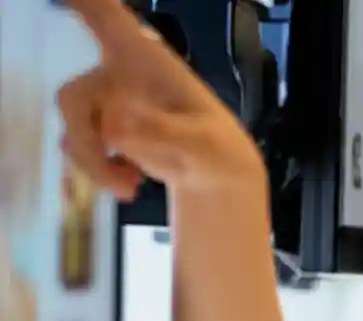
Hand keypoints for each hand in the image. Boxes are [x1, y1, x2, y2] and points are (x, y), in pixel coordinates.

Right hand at [57, 0, 264, 201]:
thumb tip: (114, 126)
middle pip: (75, 95)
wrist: (216, 178)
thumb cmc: (218, 148)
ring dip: (94, 163)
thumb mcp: (201, 142)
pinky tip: (128, 183)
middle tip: (120, 176)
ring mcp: (108, 103)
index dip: (82, 2)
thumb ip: (161, 131)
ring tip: (131, 187)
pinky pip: (77, 147)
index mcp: (148, 60)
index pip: (107, 17)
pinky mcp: (101, 130)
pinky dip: (96, 171)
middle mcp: (120, 75)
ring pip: (73, 127)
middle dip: (89, 140)